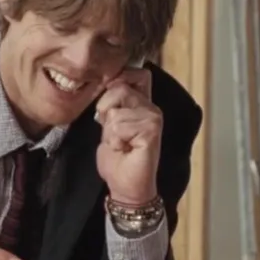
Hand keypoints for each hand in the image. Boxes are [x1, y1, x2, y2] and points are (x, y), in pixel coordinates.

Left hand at [94, 68, 161, 205]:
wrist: (124, 186)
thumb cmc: (117, 158)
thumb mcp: (108, 125)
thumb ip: (111, 104)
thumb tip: (107, 82)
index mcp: (142, 102)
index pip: (136, 73)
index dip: (117, 80)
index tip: (108, 105)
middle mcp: (151, 106)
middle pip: (119, 87)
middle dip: (106, 110)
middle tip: (114, 133)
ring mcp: (154, 117)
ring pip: (116, 110)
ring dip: (109, 131)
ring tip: (119, 144)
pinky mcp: (152, 130)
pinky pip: (119, 125)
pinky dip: (114, 140)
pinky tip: (124, 149)